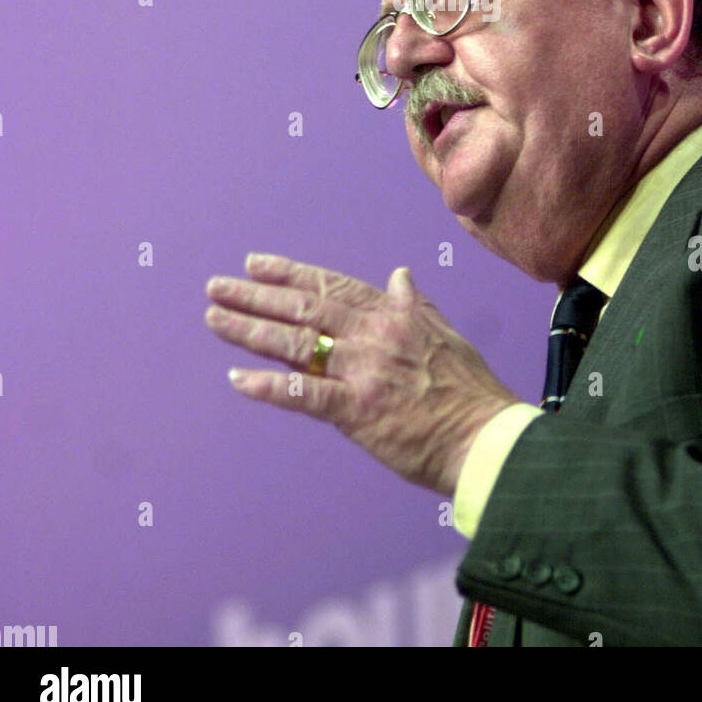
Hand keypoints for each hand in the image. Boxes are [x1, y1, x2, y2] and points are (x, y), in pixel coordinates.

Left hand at [204, 253, 521, 496]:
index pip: (330, 286)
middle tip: (216, 286)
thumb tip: (399, 274)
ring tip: (215, 320)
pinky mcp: (357, 410)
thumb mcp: (445, 332)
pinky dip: (269, 387)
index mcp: (392, 314)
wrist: (486, 436)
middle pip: (303, 308)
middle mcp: (372, 336)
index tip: (255, 264)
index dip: (289, 273)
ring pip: (296, 344)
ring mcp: (362, 372)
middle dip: (255, 295)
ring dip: (250, 330)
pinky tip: (238, 379)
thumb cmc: (469, 390)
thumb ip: (413, 304)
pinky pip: (304, 396)